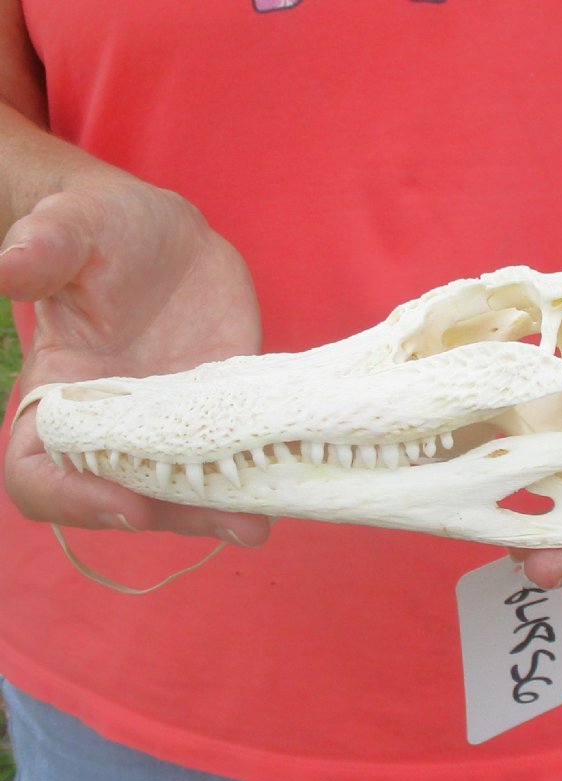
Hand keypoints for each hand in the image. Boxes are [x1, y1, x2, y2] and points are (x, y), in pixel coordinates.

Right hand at [1, 177, 271, 545]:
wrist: (167, 236)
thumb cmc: (104, 228)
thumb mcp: (74, 226)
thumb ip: (44, 249)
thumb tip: (6, 268)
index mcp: (59, 394)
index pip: (38, 470)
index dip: (72, 500)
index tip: (128, 505)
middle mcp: (113, 423)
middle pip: (126, 494)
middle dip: (174, 516)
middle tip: (233, 524)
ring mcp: (172, 423)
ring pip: (185, 486)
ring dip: (219, 509)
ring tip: (260, 523)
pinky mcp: (220, 411)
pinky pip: (231, 455)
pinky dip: (253, 474)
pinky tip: (285, 481)